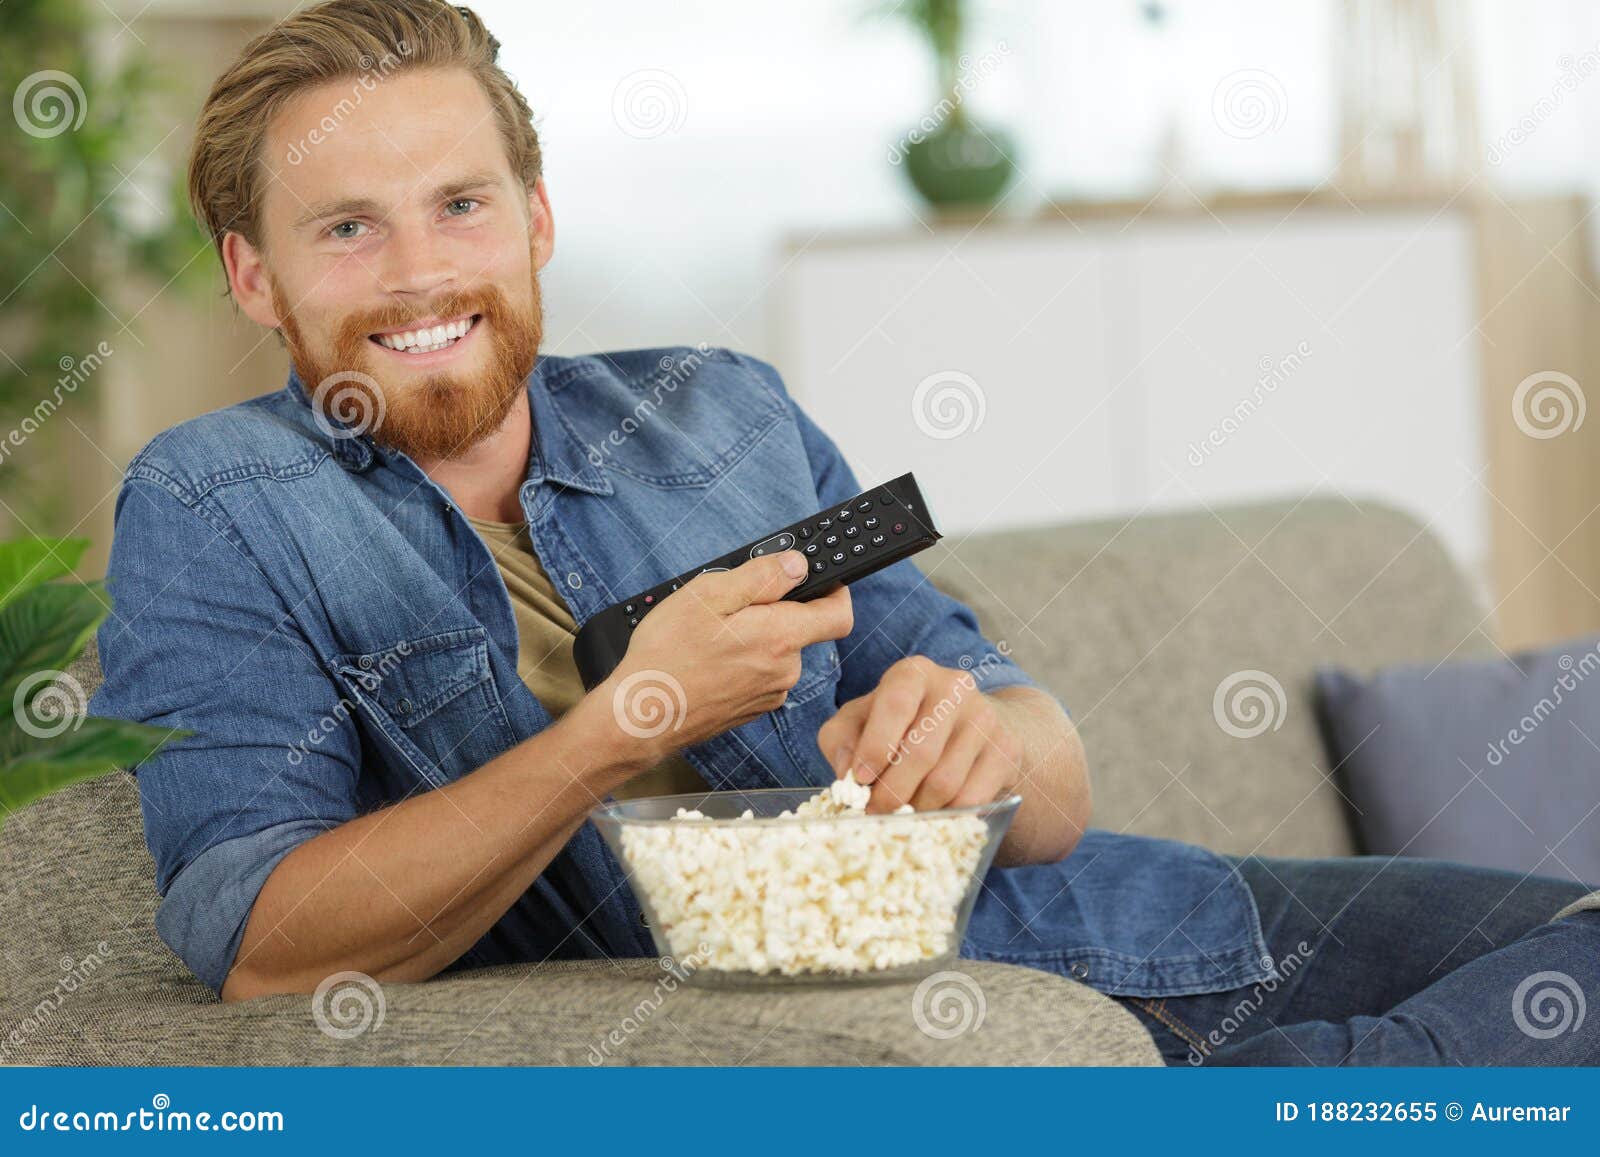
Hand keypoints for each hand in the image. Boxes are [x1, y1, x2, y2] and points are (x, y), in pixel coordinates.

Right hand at [596, 550, 852, 761]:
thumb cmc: (668, 655)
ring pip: (777, 652)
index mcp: (781, 637)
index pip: (839, 614)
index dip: (834, 591)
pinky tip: (709, 660)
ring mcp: (770, 694)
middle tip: (730, 606)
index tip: (815, 579)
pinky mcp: (752, 710)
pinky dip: (742, 662)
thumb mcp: (709, 595)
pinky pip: (760, 674)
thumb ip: (762, 577)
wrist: (640, 717)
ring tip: (710, 636)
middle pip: (801, 630)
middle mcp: (785, 670)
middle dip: (774, 612)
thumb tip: (798, 565)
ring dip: (755, 638)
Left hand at [817, 656, 1023, 813]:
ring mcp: (984, 717)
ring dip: (916, 808)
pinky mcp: (1006, 749)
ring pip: (945, 782)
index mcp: (913, 673)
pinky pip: (972, 798)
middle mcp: (953, 687)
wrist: (968, 725)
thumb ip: (841, 739)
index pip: (895, 705)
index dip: (875, 747)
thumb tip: (847, 772)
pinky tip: (932, 813)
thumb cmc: (900, 724)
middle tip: (874, 812)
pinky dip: (945, 815)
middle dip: (891, 792)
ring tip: (902, 813)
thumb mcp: (860, 720)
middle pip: (921, 752)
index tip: (859, 780)